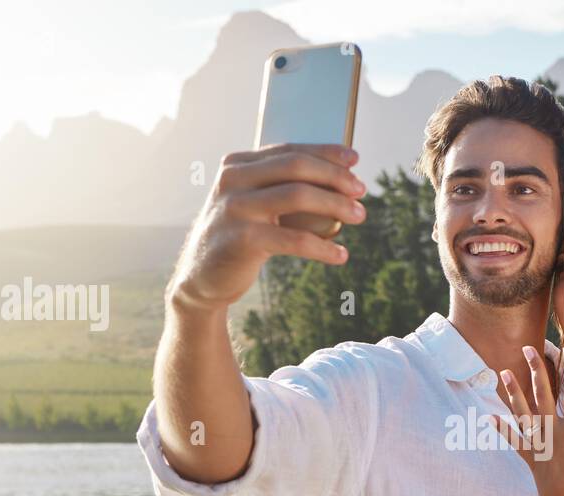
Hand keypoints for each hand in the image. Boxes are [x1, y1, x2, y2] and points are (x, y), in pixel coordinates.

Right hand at [167, 143, 366, 315]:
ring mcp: (235, 208)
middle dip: (335, 177)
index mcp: (238, 165)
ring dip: (335, 205)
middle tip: (362, 192)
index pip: (289, 151)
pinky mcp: (241, 240)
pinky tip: (341, 255)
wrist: (201, 278)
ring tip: (359, 216)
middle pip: (296, 167)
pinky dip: (323, 247)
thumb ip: (281, 187)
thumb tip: (339, 179)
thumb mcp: (254, 205)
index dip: (325, 153)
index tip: (355, 159)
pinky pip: (294, 239)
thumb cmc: (240, 237)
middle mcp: (233, 180)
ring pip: (297, 196)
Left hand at [487, 345, 563, 495]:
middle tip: (528, 349)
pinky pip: (514, 441)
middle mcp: (552, 435)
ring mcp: (539, 446)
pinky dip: (503, 430)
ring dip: (513, 393)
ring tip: (503, 373)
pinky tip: (489, 417)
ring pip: (523, 414)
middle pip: (542, 396)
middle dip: (536, 371)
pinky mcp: (530, 458)